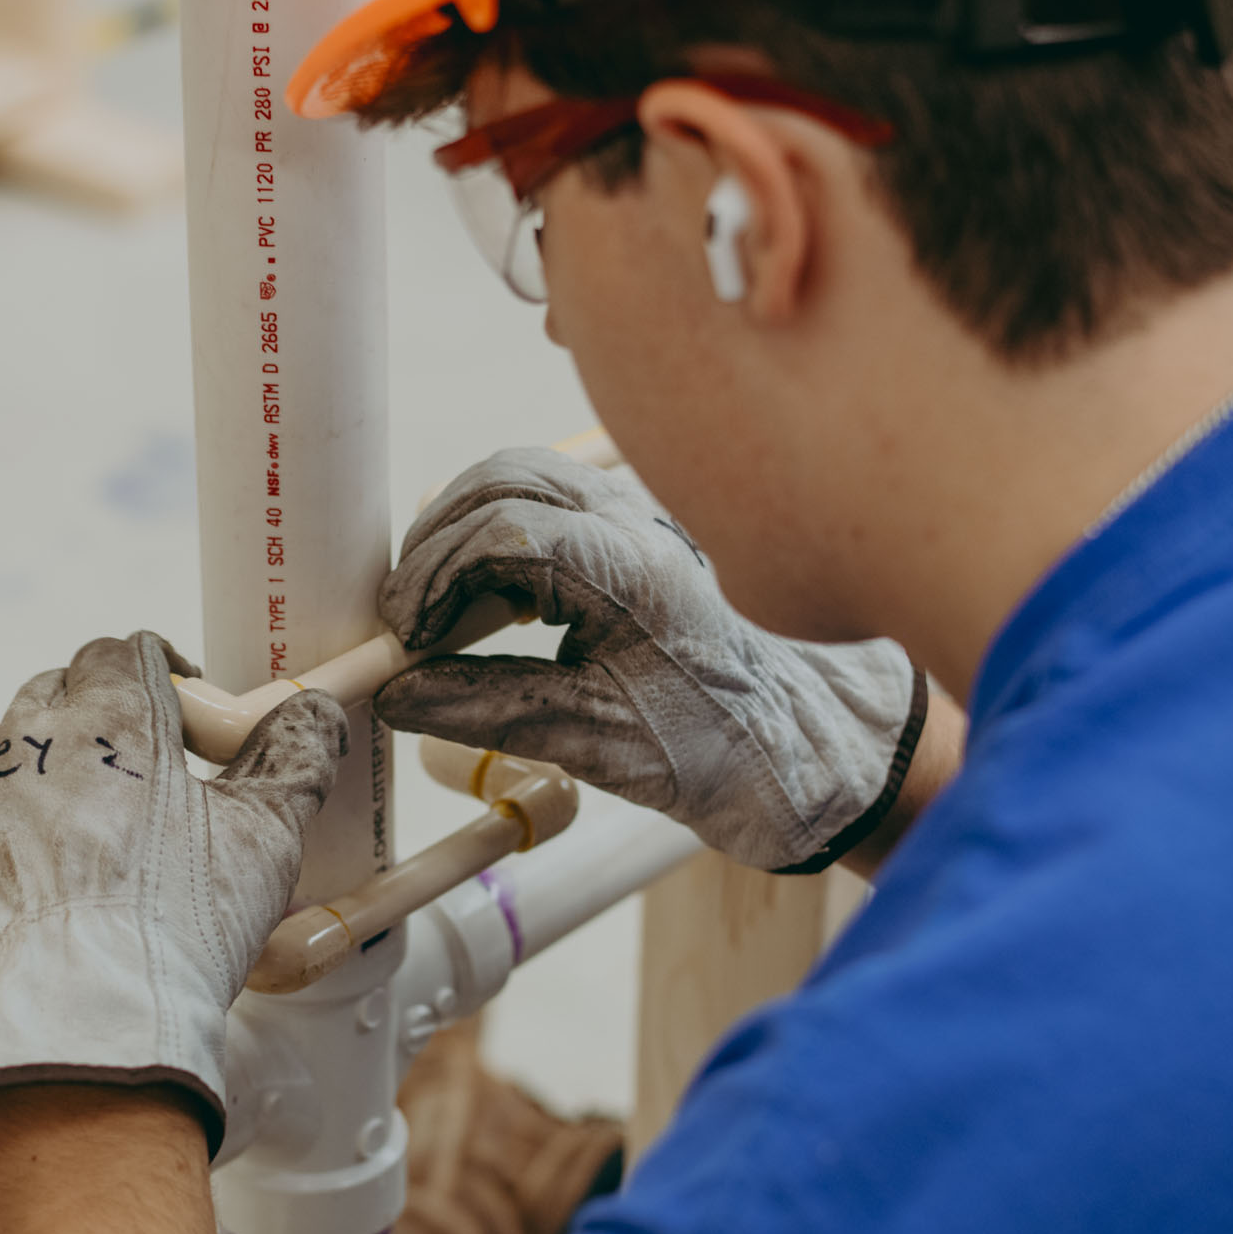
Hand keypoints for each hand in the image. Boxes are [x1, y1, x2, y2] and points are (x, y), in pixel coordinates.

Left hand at [0, 632, 345, 1158]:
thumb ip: (294, 756)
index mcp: (109, 716)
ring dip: (52, 774)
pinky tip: (52, 886)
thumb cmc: (175, 928)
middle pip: (63, 692)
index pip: (127, 651)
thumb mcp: (264, 836)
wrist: (81, 1023)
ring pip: (13, 752)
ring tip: (96, 840)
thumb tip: (315, 714)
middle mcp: (28, 740)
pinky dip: (12, 835)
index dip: (166, 676)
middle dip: (104, 718)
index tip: (188, 719)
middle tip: (146, 779)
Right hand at [374, 449, 924, 873]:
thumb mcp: (604, 746)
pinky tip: (497, 605)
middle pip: (503, 481)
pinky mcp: (648, 542)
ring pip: (530, 482)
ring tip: (443, 614)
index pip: (499, 530)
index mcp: (631, 570)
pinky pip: (559, 508)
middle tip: (408, 623)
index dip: (431, 579)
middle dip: (437, 544)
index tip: (402, 638)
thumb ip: (492, 709)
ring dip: (469, 533)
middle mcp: (641, 526)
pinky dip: (507, 540)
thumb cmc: (739, 752)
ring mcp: (647, 523)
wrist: (831, 752)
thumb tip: (401, 694)